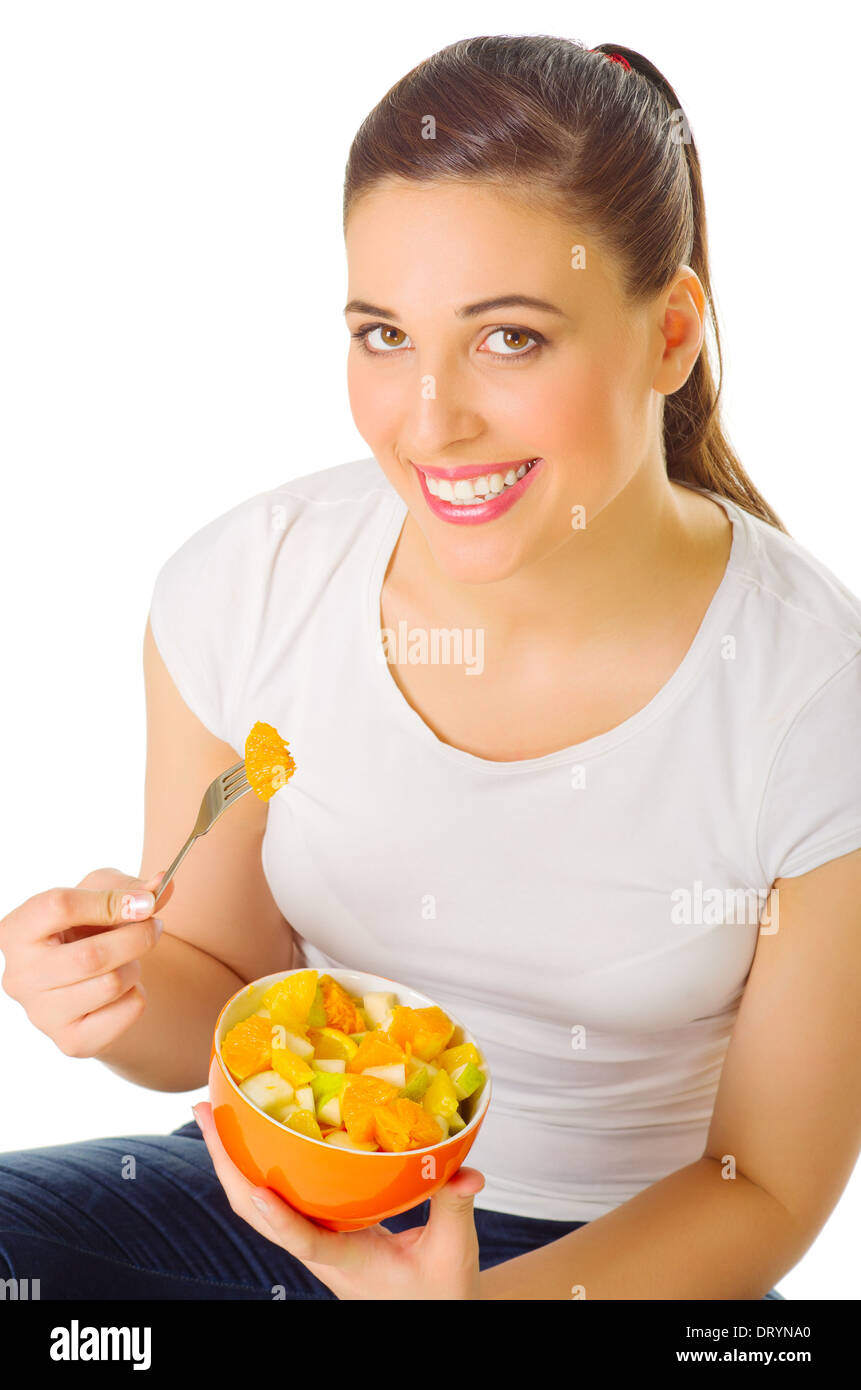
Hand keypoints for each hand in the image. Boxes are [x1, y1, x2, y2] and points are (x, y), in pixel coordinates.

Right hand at [0, 866, 173, 1057]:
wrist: (88, 981)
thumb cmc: (89, 927)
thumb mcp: (102, 894)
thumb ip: (130, 886)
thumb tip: (161, 885)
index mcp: (17, 930)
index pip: (59, 907)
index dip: (110, 901)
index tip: (145, 902)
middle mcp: (20, 976)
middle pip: (90, 956)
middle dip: (137, 937)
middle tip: (155, 926)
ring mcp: (41, 1014)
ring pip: (112, 984)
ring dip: (135, 966)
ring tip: (128, 960)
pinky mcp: (71, 1041)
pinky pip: (127, 1010)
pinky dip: (138, 994)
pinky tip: (122, 989)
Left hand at [193, 1101, 485, 1299]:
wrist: (434, 1315)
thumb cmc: (440, 1291)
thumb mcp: (452, 1251)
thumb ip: (454, 1205)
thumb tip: (466, 1169)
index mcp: (348, 1261)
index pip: (306, 1242)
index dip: (280, 1218)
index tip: (256, 1190)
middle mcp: (321, 1250)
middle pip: (258, 1211)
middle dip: (226, 1163)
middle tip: (204, 1112)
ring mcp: (316, 1240)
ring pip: (260, 1204)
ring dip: (233, 1160)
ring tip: (214, 1113)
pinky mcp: (323, 1230)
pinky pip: (279, 1197)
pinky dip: (258, 1164)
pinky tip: (257, 1135)